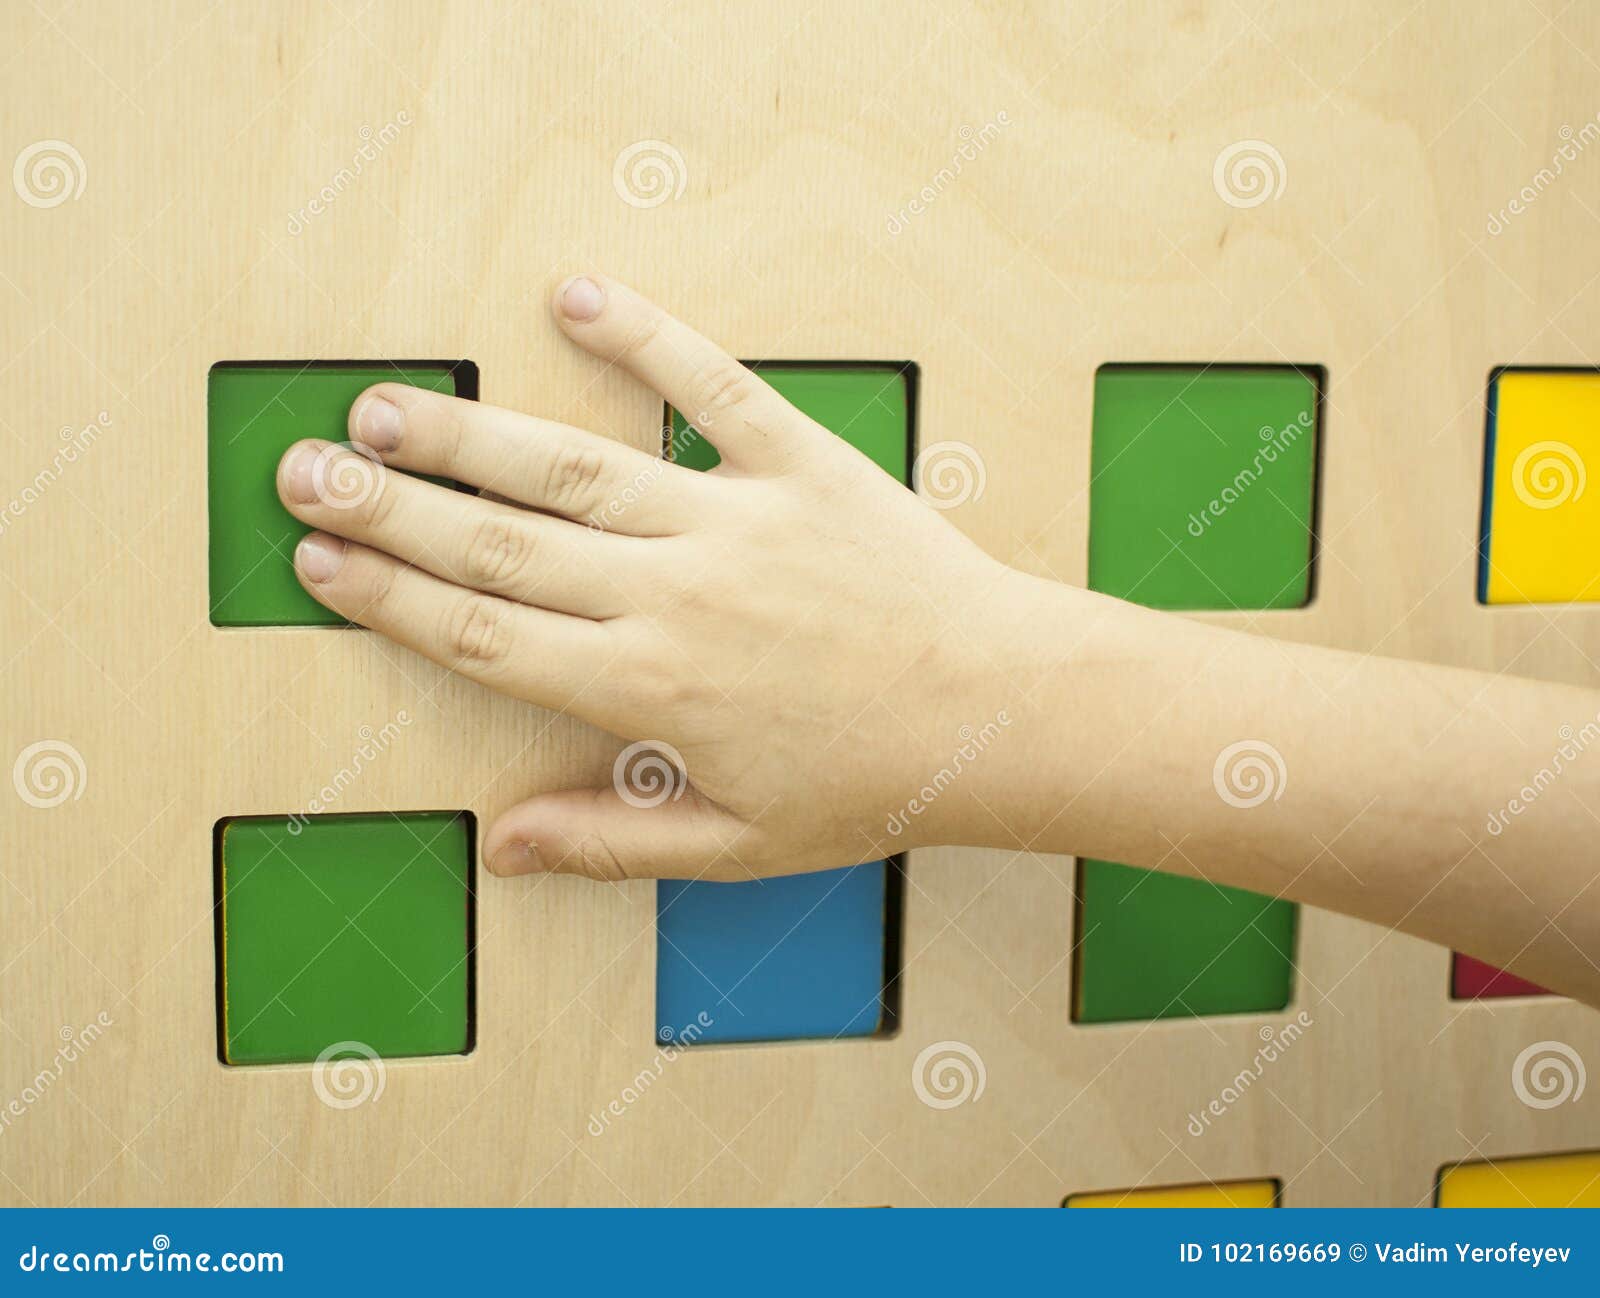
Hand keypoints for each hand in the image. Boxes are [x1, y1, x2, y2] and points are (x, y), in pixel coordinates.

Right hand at [276, 275, 1020, 880]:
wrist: (1001, 715)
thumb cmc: (872, 786)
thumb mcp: (740, 843)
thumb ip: (612, 843)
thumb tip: (501, 847)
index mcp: (650, 689)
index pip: (489, 636)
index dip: (394, 600)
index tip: (321, 564)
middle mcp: (674, 595)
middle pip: (502, 544)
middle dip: (392, 510)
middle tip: (305, 469)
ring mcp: (735, 520)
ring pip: (576, 468)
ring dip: (472, 436)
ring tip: (388, 406)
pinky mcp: (802, 465)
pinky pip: (714, 389)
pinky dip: (647, 338)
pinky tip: (578, 296)